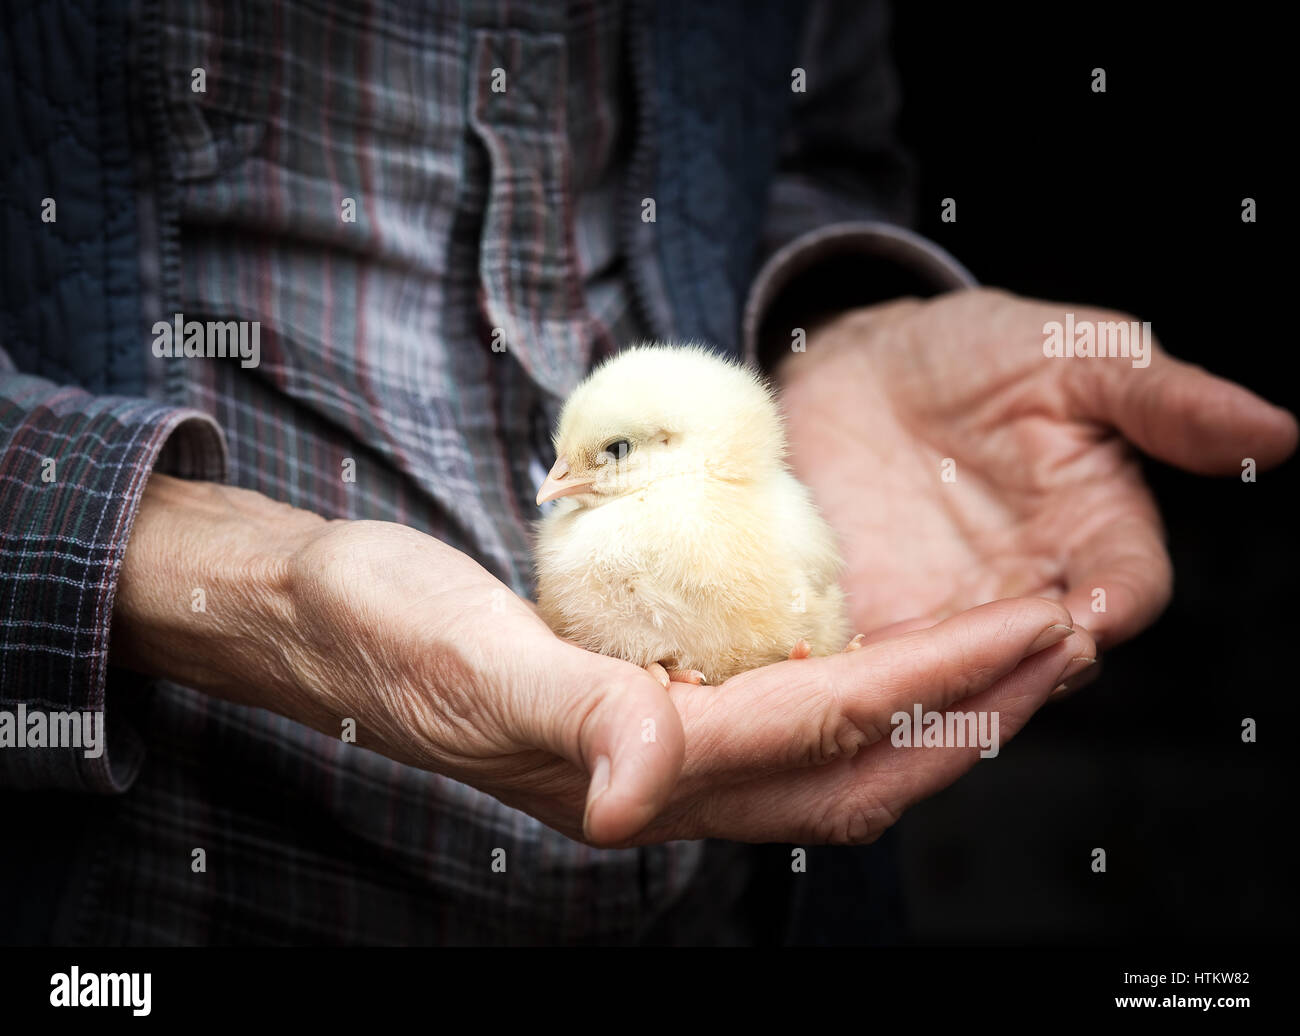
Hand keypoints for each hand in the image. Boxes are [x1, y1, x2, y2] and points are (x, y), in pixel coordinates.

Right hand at [112, 475, 1093, 846]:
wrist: (320, 622)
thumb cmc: (378, 629)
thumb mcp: (464, 656)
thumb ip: (566, 716)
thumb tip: (636, 795)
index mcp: (634, 761)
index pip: (823, 725)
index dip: (935, 678)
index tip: (1030, 624)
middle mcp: (663, 775)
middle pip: (858, 769)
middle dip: (973, 712)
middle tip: (1067, 642)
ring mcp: (659, 751)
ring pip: (834, 757)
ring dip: (936, 709)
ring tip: (1015, 651)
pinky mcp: (646, 715)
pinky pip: (789, 723)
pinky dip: (869, 692)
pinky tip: (897, 654)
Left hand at [776, 288, 1296, 648]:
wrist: (859, 368)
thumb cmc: (975, 355)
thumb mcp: (1072, 354)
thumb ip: (1161, 398)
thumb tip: (1275, 432)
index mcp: (1094, 532)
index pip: (1129, 589)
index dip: (1116, 606)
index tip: (1092, 614)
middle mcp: (1027, 589)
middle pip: (1045, 659)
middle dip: (1024, 664)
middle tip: (995, 654)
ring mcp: (946, 614)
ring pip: (961, 681)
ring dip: (943, 686)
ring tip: (914, 676)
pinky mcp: (873, 621)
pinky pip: (874, 668)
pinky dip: (862, 678)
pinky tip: (839, 673)